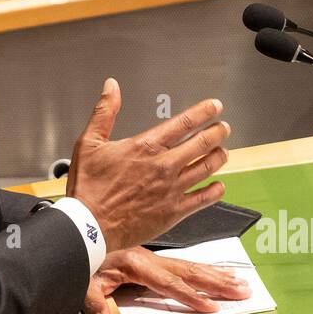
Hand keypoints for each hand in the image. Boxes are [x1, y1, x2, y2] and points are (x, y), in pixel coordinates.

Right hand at [66, 78, 230, 251]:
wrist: (90, 226)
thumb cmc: (88, 187)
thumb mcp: (89, 143)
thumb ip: (104, 112)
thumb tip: (111, 87)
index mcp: (146, 146)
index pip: (184, 122)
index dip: (204, 112)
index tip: (215, 107)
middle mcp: (163, 166)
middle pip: (202, 143)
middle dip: (217, 132)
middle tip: (223, 128)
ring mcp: (171, 189)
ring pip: (206, 168)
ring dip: (219, 156)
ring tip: (223, 151)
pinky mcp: (173, 212)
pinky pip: (203, 199)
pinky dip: (215, 191)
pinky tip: (218, 186)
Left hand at [83, 247, 251, 313]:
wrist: (80, 232)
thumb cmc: (84, 255)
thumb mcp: (85, 279)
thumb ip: (94, 300)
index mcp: (136, 264)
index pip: (170, 284)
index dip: (191, 296)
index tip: (211, 306)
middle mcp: (150, 259)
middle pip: (190, 272)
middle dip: (218, 283)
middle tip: (242, 291)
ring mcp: (154, 258)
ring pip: (192, 267)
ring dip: (218, 276)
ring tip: (240, 284)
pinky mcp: (154, 260)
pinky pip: (186, 265)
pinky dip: (207, 270)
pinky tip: (221, 274)